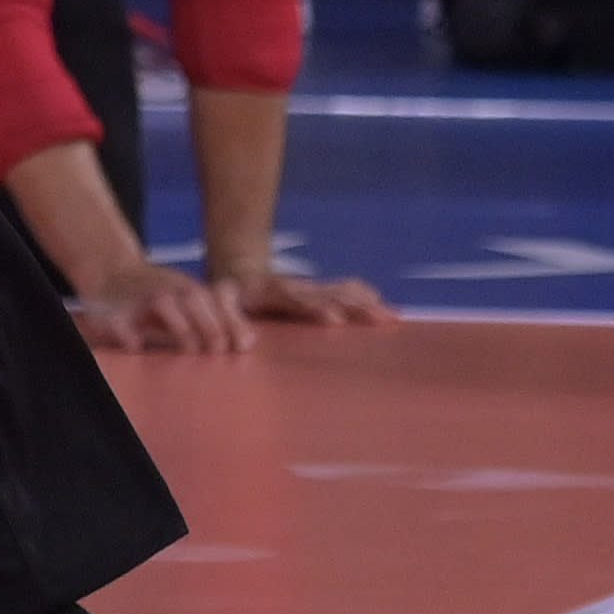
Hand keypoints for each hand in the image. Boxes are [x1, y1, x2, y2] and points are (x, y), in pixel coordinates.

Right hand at [69, 255, 258, 356]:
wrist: (112, 272)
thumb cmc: (162, 294)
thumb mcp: (190, 298)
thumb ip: (220, 318)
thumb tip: (250, 342)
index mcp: (188, 289)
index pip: (216, 302)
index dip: (232, 323)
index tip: (243, 346)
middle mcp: (167, 290)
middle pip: (193, 300)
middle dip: (210, 325)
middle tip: (219, 350)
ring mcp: (140, 299)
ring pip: (163, 305)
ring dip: (181, 327)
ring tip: (191, 350)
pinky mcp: (115, 313)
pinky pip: (120, 324)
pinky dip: (129, 335)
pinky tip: (138, 347)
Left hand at [216, 264, 400, 329]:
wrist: (240, 268)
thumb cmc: (228, 293)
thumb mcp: (221, 302)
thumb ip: (230, 321)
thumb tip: (243, 344)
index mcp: (272, 291)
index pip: (296, 301)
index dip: (315, 309)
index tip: (334, 320)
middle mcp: (297, 288)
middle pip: (330, 296)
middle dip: (355, 307)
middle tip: (379, 318)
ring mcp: (310, 288)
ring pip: (342, 293)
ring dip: (367, 304)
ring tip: (391, 316)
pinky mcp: (318, 291)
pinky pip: (345, 292)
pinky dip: (365, 297)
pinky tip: (385, 307)